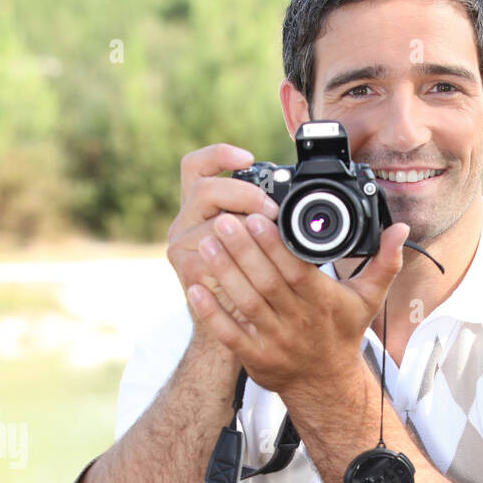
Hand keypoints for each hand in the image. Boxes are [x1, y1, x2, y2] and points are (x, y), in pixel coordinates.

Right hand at [166, 143, 279, 332]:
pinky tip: (256, 260)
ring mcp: (181, 245)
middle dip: (243, 194)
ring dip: (244, 228)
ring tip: (268, 236)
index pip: (197, 166)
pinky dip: (234, 256)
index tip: (248, 157)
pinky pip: (208, 256)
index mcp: (200, 207)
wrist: (233, 327)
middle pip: (205, 189)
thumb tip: (301, 210)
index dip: (218, 155)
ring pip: (209, 222)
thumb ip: (265, 221)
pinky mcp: (185, 270)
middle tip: (271, 210)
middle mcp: (185, 222)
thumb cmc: (252, 282)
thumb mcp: (258, 244)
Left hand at [184, 211, 410, 396]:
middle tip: (223, 220)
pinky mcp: (255, 358)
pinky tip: (193, 288)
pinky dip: (211, 313)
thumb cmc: (342, 335)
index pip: (297, 271)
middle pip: (267, 283)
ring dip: (225, 274)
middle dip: (244, 251)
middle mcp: (298, 322)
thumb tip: (400, 229)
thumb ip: (384, 263)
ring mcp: (275, 342)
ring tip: (207, 243)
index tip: (257, 217)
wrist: (326, 384)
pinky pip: (229, 334)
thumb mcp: (368, 299)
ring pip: (246, 304)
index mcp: (322, 303)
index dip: (275, 245)